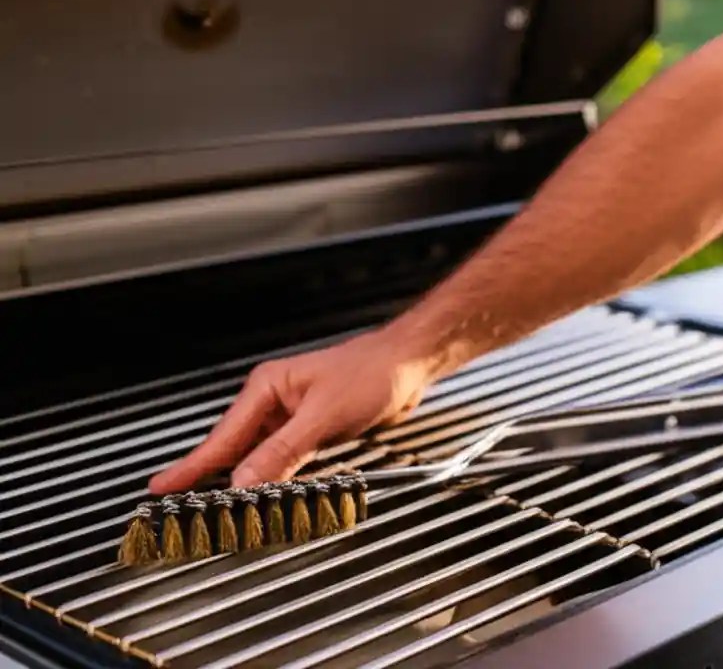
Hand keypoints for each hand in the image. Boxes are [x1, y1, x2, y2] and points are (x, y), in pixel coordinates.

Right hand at [149, 328, 431, 493]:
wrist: (407, 365)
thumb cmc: (371, 372)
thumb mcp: (324, 416)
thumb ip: (284, 451)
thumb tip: (247, 480)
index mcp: (267, 388)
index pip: (222, 436)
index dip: (191, 466)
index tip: (161, 487)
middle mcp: (274, 402)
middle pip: (234, 450)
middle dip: (213, 480)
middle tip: (184, 509)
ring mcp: (291, 418)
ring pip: (257, 458)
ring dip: (245, 483)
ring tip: (222, 510)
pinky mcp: (310, 431)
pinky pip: (281, 461)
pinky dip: (272, 480)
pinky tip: (266, 495)